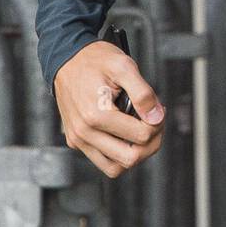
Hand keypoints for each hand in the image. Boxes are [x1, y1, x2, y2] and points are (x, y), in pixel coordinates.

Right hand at [54, 40, 166, 177]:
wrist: (67, 59)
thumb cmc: (96, 60)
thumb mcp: (124, 66)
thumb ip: (143, 93)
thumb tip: (157, 118)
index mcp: (95, 115)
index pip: (141, 137)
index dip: (158, 123)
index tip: (158, 109)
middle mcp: (83, 133)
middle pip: (131, 159)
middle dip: (151, 142)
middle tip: (153, 122)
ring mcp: (78, 140)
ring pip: (115, 168)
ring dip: (135, 153)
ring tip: (141, 130)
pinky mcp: (76, 142)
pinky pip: (103, 161)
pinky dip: (119, 153)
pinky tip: (126, 132)